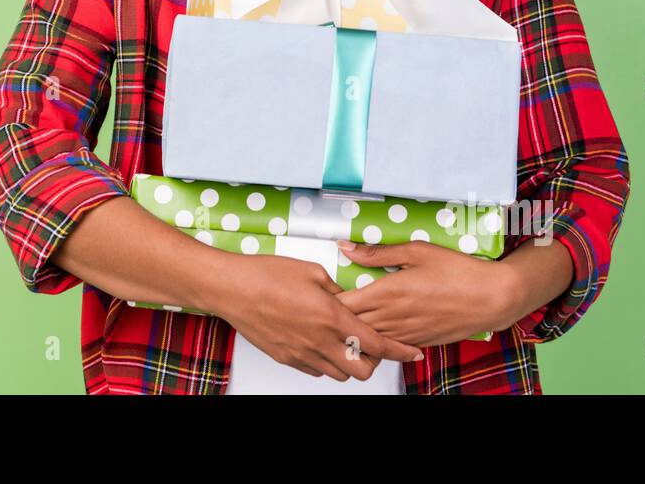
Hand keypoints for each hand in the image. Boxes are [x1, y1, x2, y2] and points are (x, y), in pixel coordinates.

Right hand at [212, 253, 428, 380]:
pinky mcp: (286, 358)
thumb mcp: (312, 270)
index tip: (412, 352)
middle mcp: (320, 341)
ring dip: (348, 362)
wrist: (232, 289)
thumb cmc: (267, 274)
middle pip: (362, 371)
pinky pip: (315, 370)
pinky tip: (319, 341)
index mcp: (332, 316)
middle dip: (374, 362)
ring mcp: (302, 353)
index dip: (400, 351)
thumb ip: (337, 287)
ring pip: (339, 374)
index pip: (378, 344)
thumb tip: (348, 295)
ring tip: (343, 341)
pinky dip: (325, 361)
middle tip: (371, 344)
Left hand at [333, 240, 523, 349]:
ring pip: (367, 340)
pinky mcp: (416, 342)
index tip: (320, 294)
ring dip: (354, 332)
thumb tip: (347, 247)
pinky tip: (373, 331)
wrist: (491, 298)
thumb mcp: (416, 250)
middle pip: (350, 326)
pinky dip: (376, 340)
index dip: (328, 301)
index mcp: (387, 292)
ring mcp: (404, 333)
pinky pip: (387, 347)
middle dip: (336, 320)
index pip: (344, 304)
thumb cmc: (458, 271)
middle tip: (325, 310)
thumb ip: (377, 252)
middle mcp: (392, 317)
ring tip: (345, 322)